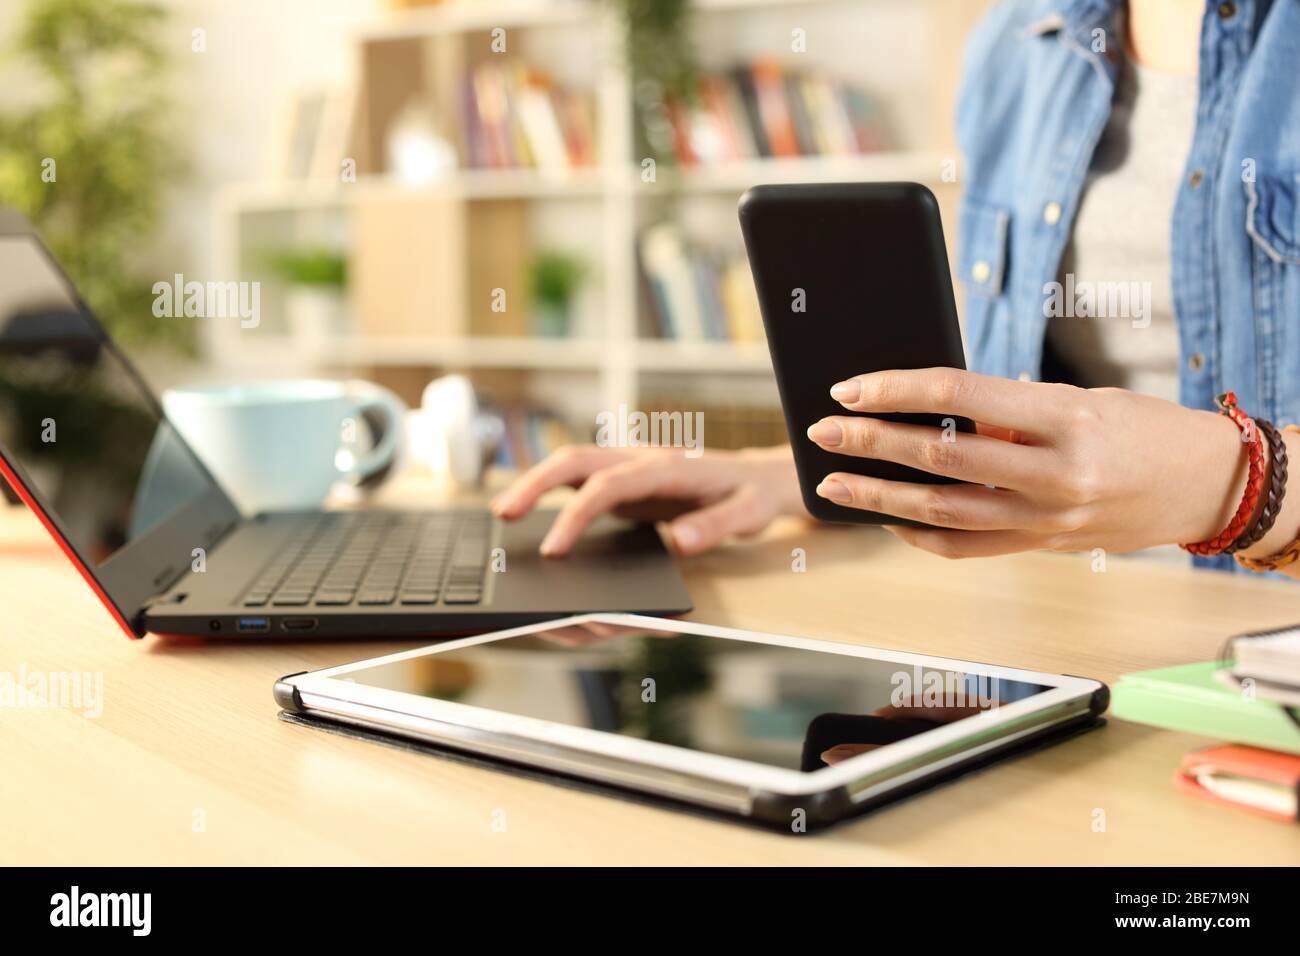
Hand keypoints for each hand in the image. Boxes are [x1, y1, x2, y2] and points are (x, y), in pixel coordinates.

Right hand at [491, 445, 802, 556]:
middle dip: (534, 485)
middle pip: (574, 462)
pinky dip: (552, 496)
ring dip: (535, 486)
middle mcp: (640, 461)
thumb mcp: (749, 513)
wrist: (762, 477)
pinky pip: (580, 484)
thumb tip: (679, 541)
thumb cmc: (754, 494)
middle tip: (501, 513)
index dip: (575, 516)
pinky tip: (532, 519)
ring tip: (503, 516)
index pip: (608, 486)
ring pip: (570, 468)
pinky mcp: (625, 484)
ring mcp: (629, 470)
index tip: (553, 551)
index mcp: (666, 467)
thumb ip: (716, 525)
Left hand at [804, 368, 1249, 557]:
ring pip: (942, 512)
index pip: (959, 394)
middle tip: (822, 431)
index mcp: (1064, 420)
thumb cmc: (1140, 428)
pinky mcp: (1042, 546)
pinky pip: (967, 546)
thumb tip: (928, 410)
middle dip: (870, 442)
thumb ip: (1006, 411)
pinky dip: (920, 534)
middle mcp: (1053, 475)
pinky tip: (887, 518)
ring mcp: (1046, 520)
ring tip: (833, 483)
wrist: (1206, 484)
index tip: (850, 387)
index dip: (896, 389)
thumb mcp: (1077, 401)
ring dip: (878, 496)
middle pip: (939, 456)